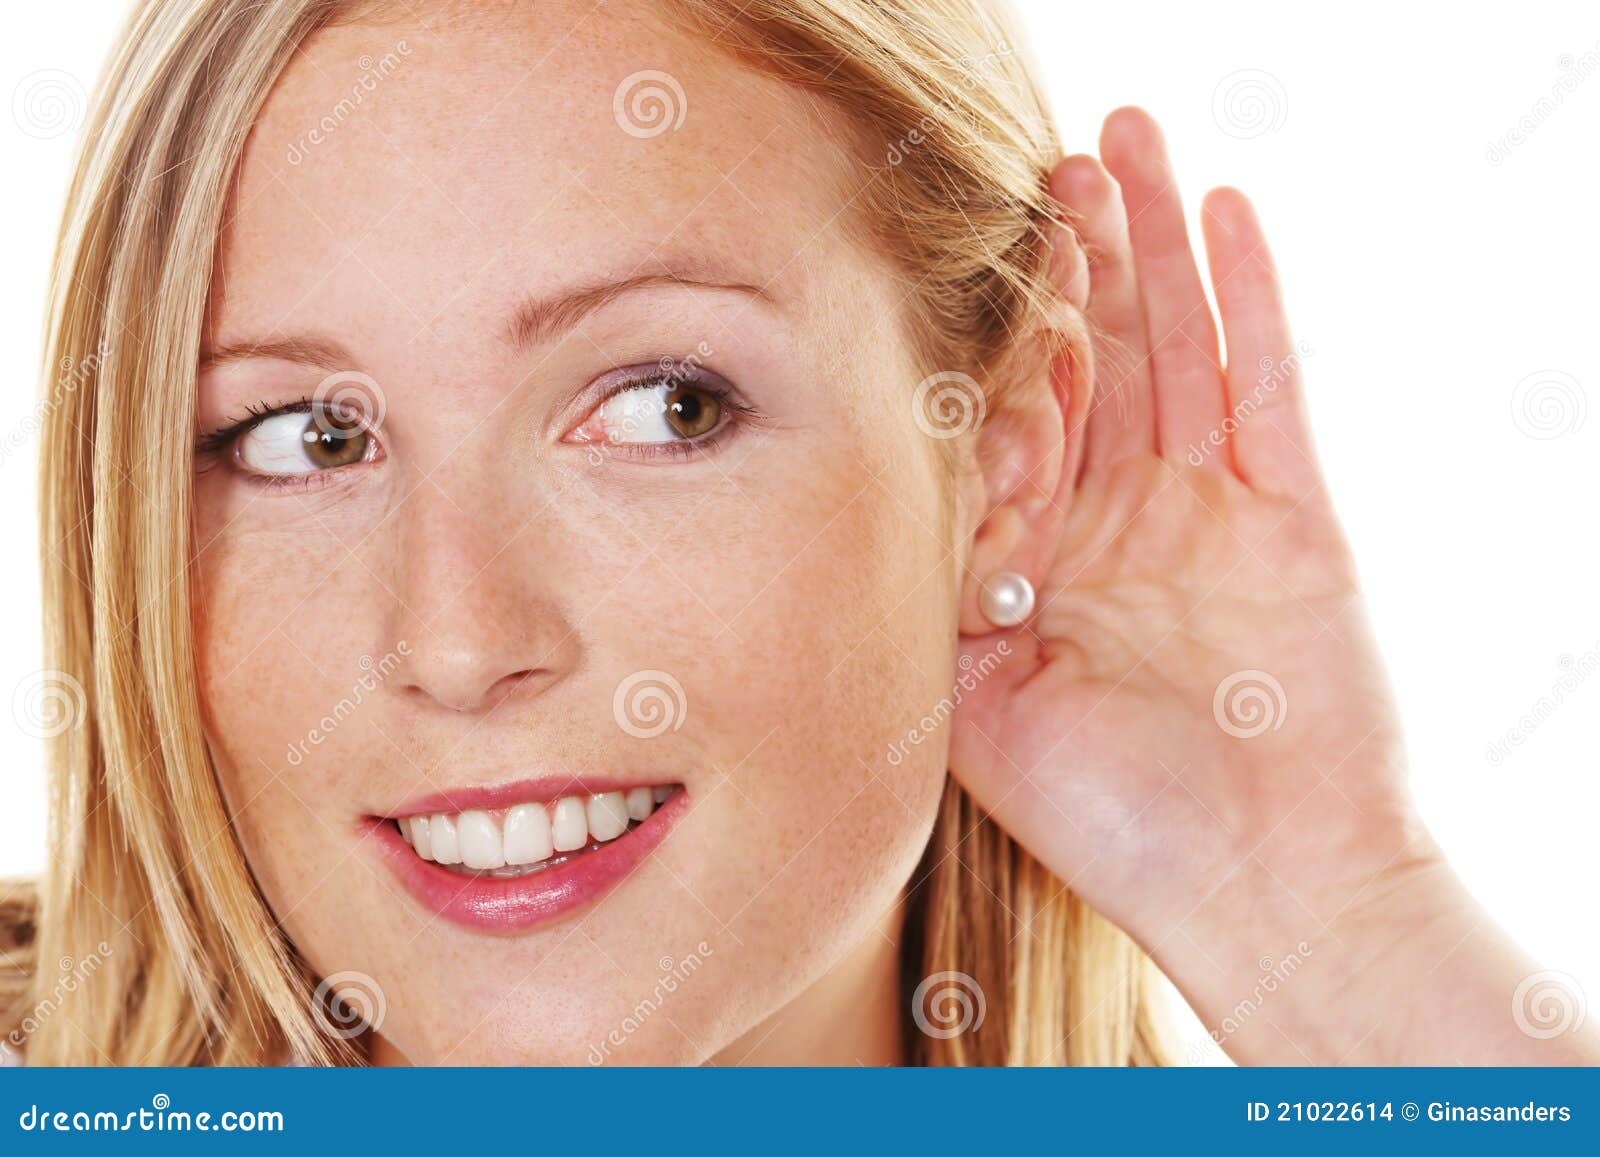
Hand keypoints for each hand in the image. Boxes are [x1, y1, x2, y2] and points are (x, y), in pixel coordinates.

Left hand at [947, 108, 1596, 1063]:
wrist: (1258, 888)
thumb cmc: (1113, 820)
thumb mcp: (977, 705)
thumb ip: (936, 599)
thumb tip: (901, 495)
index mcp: (1044, 562)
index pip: (1010, 422)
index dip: (989, 348)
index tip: (959, 269)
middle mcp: (1123, 521)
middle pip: (1093, 360)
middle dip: (1068, 263)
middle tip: (1042, 166)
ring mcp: (1211, 509)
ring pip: (1172, 347)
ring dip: (1146, 246)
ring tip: (1117, 144)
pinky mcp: (1294, 512)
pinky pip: (1265, 383)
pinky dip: (1246, 297)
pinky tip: (1220, 210)